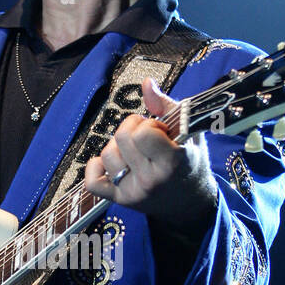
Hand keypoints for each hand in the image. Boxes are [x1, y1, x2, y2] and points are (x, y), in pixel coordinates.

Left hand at [85, 77, 217, 234]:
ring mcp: (133, 192)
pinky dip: (96, 168)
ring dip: (119, 147)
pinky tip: (114, 163)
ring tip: (136, 151)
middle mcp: (151, 180)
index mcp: (172, 162)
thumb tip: (146, 82)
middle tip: (148, 138)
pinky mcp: (120, 200)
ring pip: (107, 154)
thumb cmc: (190, 161)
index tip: (161, 131)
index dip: (150, 125)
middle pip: (121, 137)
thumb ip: (165, 105)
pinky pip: (92, 181)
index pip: (143, 133)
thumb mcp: (187, 131)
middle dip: (133, 129)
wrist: (192, 202)